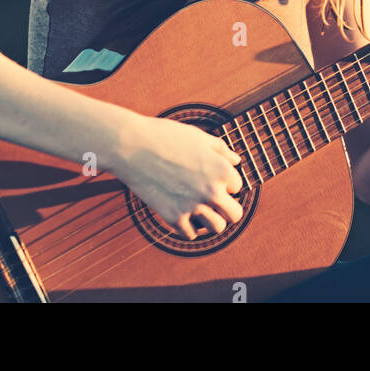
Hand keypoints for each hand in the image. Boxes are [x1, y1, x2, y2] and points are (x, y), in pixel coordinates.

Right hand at [109, 115, 244, 239]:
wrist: (131, 146)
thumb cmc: (165, 136)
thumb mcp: (198, 137)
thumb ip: (221, 150)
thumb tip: (236, 161)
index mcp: (222, 170)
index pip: (238, 186)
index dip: (226, 183)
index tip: (212, 179)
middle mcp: (212, 190)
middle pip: (235, 214)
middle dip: (227, 208)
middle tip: (214, 202)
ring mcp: (193, 206)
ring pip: (217, 228)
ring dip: (211, 221)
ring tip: (201, 211)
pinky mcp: (173, 217)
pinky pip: (191, 234)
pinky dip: (189, 227)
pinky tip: (183, 214)